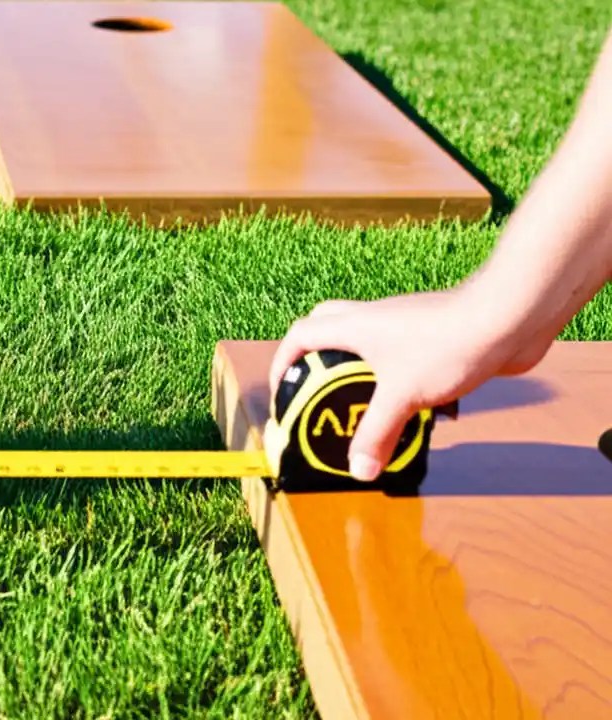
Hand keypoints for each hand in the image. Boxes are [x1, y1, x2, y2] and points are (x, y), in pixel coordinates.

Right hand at [267, 286, 553, 480]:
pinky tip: (417, 408)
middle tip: (320, 392)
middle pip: (327, 326)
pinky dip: (399, 380)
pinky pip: (402, 355)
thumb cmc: (447, 344)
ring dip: (362, 371)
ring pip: (367, 342)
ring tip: (366, 408)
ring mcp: (404, 324)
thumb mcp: (403, 397)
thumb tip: (358, 471)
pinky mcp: (433, 333)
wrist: (509, 317)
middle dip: (317, 359)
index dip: (284, 362)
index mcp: (354, 326)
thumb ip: (376, 435)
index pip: (301, 335)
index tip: (285, 392)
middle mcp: (374, 319)